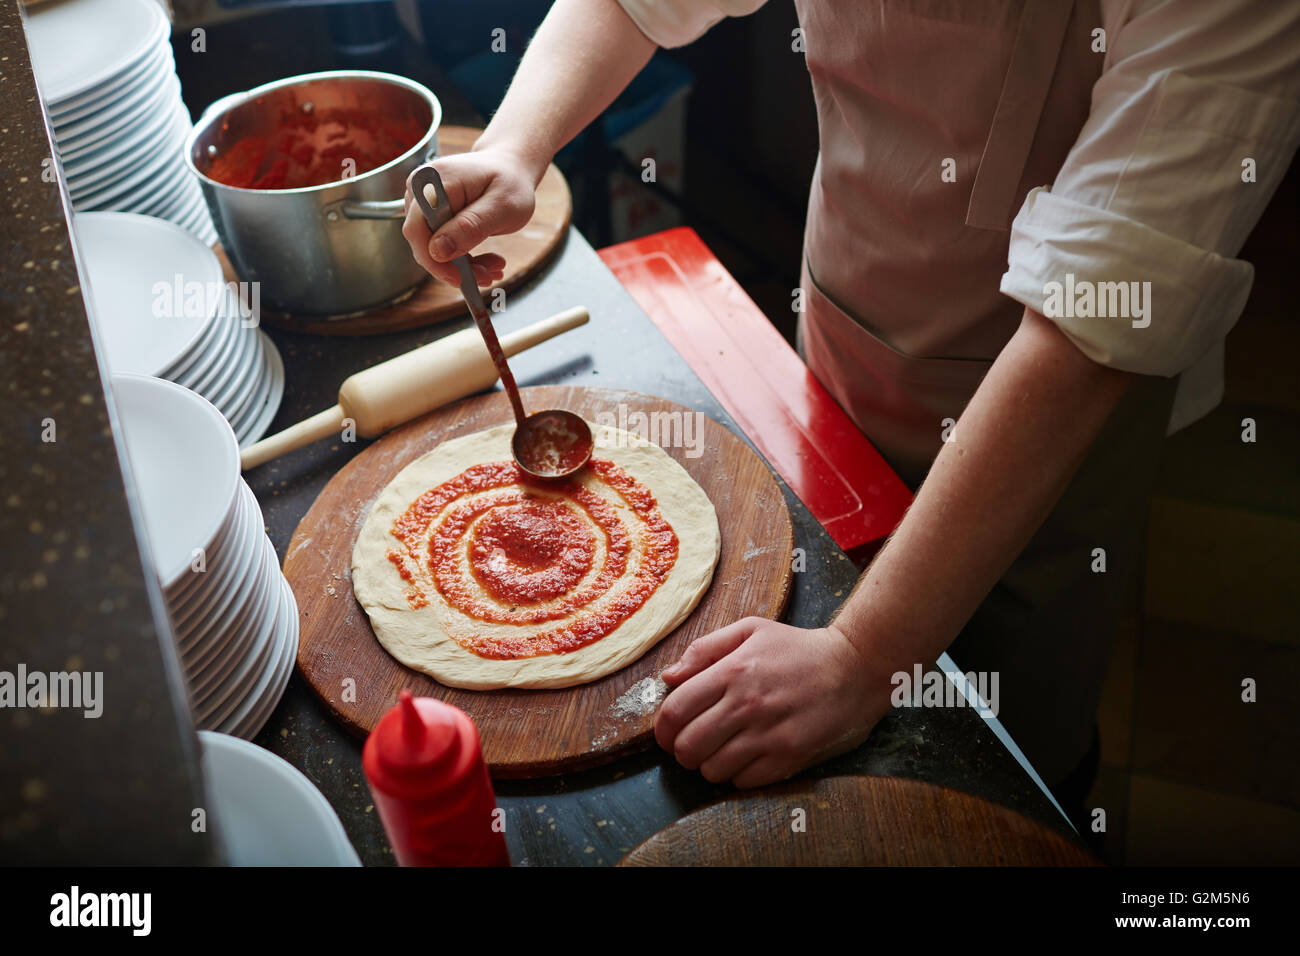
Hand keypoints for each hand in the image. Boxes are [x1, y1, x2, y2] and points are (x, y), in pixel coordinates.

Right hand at [401, 147, 537, 286]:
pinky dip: (462, 258)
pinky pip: (439, 244)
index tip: (460, 280)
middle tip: (489, 275)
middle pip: (423, 242)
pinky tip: (486, 261)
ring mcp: (422, 201)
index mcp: (433, 181)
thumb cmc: (509, 182)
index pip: (417, 229)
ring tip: (494, 266)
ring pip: (432, 248)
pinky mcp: (430, 213)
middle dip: (455, 267)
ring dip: (463, 265)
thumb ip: (470, 227)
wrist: (510, 167)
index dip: (433, 260)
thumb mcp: (501, 206)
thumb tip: (437, 251)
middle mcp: (420, 189)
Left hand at [654, 617, 892, 787]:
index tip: (667, 734)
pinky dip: (738, 775)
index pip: (675, 711)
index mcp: (732, 671)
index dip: (663, 729)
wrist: (854, 668)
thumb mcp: (751, 630)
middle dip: (682, 751)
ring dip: (709, 765)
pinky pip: (744, 781)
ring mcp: (769, 733)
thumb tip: (669, 677)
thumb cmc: (798, 649)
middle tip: (691, 747)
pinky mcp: (789, 756)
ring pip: (713, 769)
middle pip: (688, 746)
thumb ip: (705, 649)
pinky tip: (746, 758)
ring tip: (721, 751)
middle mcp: (746, 704)